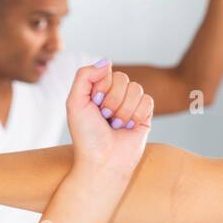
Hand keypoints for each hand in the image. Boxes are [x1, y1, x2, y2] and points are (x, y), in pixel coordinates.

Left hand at [67, 61, 153, 181]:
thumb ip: (84, 76)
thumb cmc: (87, 136)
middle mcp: (114, 95)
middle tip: (105, 118)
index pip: (106, 72)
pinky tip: (129, 127)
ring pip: (137, 89)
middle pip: (123, 78)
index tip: (94, 106)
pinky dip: (137, 115)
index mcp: (97, 90)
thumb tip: (107, 61)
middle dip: (113, 100)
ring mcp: (130, 104)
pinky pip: (148, 100)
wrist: (104, 162)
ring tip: (116, 125)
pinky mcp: (145, 115)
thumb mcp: (75, 102)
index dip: (101, 88)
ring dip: (124, 110)